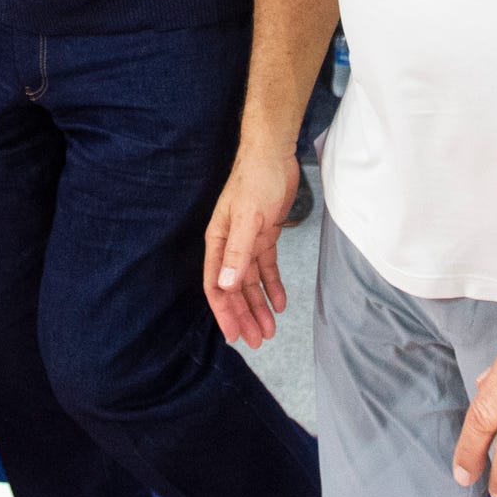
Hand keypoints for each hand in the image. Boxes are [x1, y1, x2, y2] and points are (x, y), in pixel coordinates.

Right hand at [203, 141, 299, 347]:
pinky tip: (280, 303)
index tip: (234, 336)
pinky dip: (273, 286)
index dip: (224, 312)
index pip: (215, 285)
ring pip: (251, 282)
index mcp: (217, 242)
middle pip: (234, 289)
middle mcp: (229, 246)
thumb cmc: (255, 181)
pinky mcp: (264, 235)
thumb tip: (225, 286)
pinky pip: (266, 267)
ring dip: (259, 306)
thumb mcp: (247, 218)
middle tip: (257, 342)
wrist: (273, 154)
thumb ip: (237, 252)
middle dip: (244, 316)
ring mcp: (247, 241)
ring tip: (270, 331)